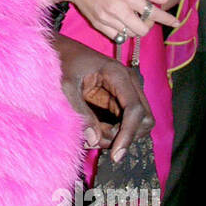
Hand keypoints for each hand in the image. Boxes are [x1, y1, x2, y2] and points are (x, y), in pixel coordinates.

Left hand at [53, 33, 154, 161]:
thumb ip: (79, 111)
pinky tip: (93, 133)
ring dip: (119, 137)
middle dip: (125, 136)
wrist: (60, 50)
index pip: (136, 110)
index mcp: (118, 75)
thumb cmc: (62, 62)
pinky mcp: (119, 100)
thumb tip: (94, 140)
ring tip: (92, 136)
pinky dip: (114, 133)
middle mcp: (129, 84)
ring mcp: (126, 92)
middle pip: (145, 120)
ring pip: (138, 125)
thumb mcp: (65, 85)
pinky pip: (125, 123)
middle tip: (98, 142)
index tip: (116, 155)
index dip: (129, 134)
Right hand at [54, 0, 177, 42]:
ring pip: (130, 34)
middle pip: (142, 29)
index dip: (165, 18)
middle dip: (148, 25)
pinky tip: (122, 22)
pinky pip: (117, 36)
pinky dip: (124, 32)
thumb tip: (162, 0)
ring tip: (132, 16)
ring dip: (136, 28)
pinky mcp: (98, 24)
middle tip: (145, 16)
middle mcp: (116, 8)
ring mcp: (105, 18)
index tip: (175, 22)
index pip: (150, 10)